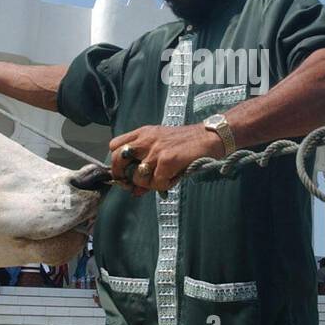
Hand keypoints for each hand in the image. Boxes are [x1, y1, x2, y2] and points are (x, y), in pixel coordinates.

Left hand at [108, 124, 223, 195]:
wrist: (210, 137)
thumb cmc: (186, 143)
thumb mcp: (162, 148)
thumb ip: (146, 166)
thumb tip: (135, 191)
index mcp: (143, 133)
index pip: (115, 145)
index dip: (115, 162)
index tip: (123, 173)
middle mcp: (146, 140)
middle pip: (117, 159)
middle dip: (122, 175)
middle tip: (133, 184)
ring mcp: (156, 150)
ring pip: (137, 176)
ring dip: (148, 184)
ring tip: (162, 180)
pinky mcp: (167, 160)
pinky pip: (157, 183)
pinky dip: (164, 186)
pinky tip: (173, 178)